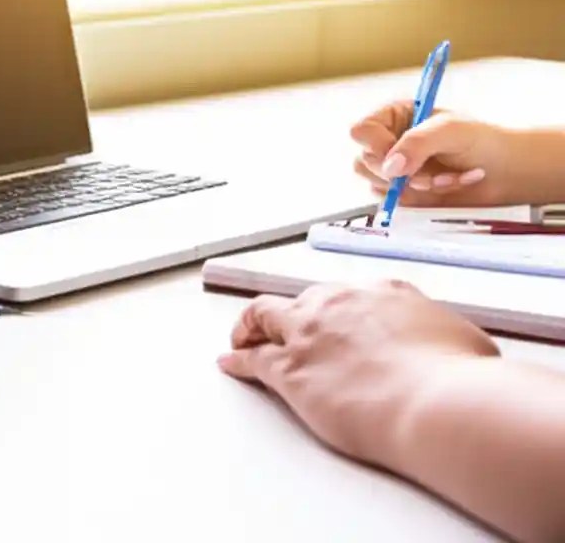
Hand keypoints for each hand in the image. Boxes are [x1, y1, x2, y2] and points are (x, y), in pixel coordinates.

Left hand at [218, 280, 498, 469]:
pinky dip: (237, 360)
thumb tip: (452, 349)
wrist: (437, 402)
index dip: (341, 309)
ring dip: (250, 326)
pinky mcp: (289, 369)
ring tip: (242, 337)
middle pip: (305, 300)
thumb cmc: (459, 379)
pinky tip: (229, 363)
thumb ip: (446, 338)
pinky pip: (253, 359)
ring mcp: (309, 334)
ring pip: (264, 316)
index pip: (353, 295)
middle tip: (285, 327)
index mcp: (386, 292)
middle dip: (294, 314)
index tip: (336, 317)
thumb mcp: (466, 342)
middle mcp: (340, 304)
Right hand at [350, 101, 518, 206]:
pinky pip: (395, 201)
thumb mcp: (451, 131)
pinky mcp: (401, 194)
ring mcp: (393, 170)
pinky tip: (446, 187)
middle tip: (430, 172)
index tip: (399, 156)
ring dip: (415, 186)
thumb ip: (417, 143)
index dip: (375, 145)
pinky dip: (421, 198)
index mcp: (394, 117)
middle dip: (401, 173)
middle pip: (364, 162)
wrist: (504, 172)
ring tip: (446, 177)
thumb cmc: (481, 141)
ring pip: (378, 184)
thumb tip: (391, 166)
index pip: (361, 131)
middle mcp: (388, 142)